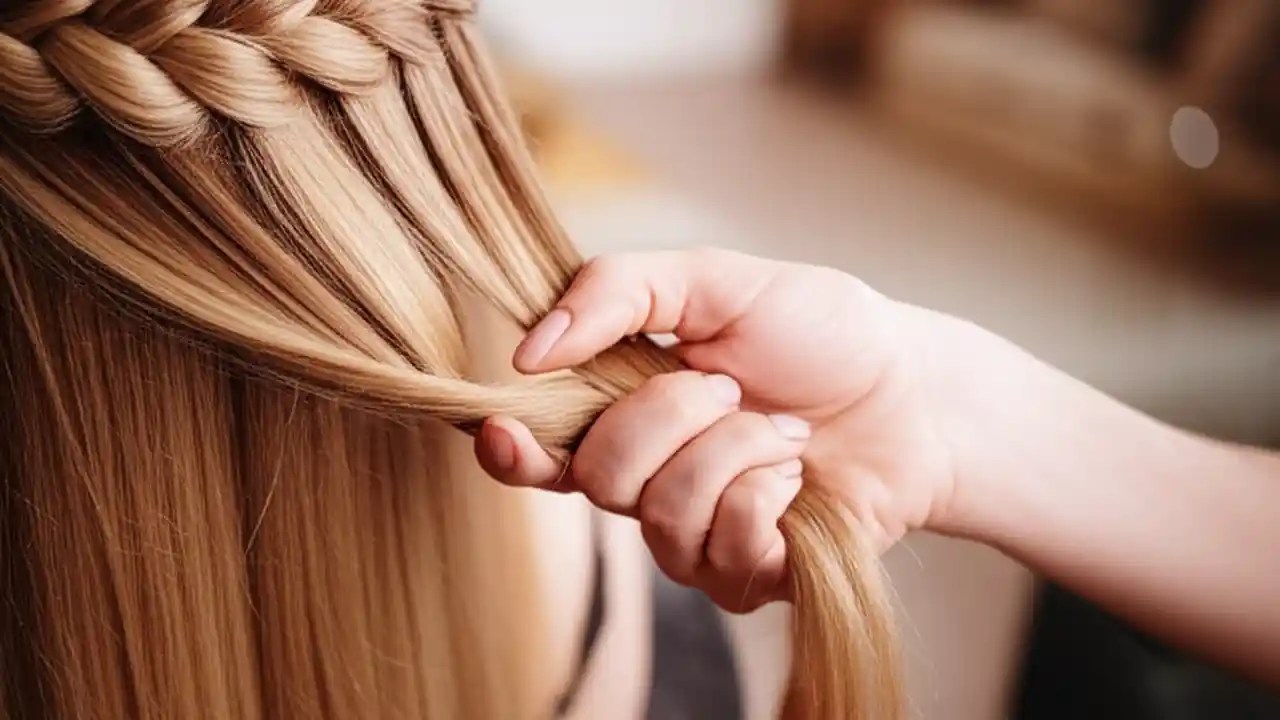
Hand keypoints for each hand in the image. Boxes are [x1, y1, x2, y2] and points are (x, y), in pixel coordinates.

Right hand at [475, 248, 960, 611]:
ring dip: (735, 451)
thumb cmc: (818, 331)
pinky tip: (798, 477)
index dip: (509, 449)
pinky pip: (722, 549)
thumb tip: (528, 348)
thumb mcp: (716, 280)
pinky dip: (767, 495)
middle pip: (600, 474)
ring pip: (661, 513)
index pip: (538, 449)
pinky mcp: (743, 575)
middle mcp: (647, 478)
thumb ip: (617, 291)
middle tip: (732, 386)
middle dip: (671, 416)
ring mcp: (692, 532)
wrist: (914, 391)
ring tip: (785, 430)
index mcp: (623, 409)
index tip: (502, 427)